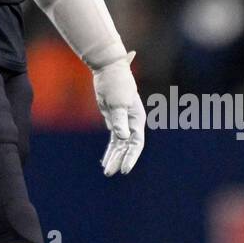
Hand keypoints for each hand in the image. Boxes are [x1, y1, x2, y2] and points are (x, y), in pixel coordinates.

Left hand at [92, 53, 144, 175]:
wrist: (109, 69)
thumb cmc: (116, 83)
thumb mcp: (117, 103)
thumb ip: (119, 120)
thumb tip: (123, 137)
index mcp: (137, 119)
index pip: (136, 143)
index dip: (131, 157)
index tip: (124, 169)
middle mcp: (132, 123)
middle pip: (128, 146)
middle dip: (119, 159)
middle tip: (110, 172)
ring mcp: (123, 122)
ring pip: (120, 145)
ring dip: (114, 157)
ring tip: (107, 171)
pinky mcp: (114, 120)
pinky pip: (113, 139)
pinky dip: (110, 149)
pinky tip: (106, 160)